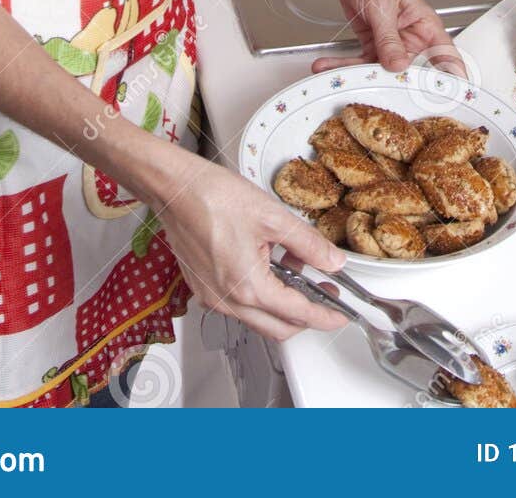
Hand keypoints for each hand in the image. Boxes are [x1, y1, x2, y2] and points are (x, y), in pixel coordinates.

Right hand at [147, 154, 349, 341]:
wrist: (175, 188)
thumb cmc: (214, 197)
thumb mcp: (273, 216)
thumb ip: (308, 244)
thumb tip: (332, 261)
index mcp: (248, 287)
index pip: (297, 314)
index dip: (324, 316)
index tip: (340, 316)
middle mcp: (228, 301)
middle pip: (278, 328)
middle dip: (306, 317)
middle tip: (325, 297)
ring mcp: (212, 297)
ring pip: (257, 319)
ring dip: (282, 304)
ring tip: (297, 270)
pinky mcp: (203, 288)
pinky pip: (239, 305)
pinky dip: (259, 295)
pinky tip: (268, 266)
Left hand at [312, 0, 466, 77]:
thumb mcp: (382, 7)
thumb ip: (389, 39)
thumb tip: (397, 64)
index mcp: (425, 25)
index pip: (445, 55)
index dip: (451, 78)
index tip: (451, 98)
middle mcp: (411, 37)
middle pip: (407, 71)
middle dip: (387, 82)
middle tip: (371, 91)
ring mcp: (391, 43)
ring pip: (379, 69)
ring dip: (354, 73)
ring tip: (335, 75)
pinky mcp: (372, 44)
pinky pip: (360, 61)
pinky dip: (343, 65)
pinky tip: (328, 66)